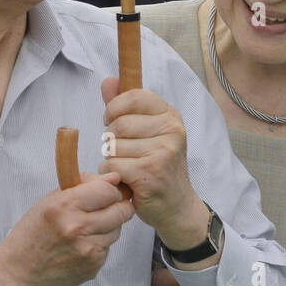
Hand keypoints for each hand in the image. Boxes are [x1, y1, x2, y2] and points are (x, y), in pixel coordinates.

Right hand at [0, 171, 134, 285]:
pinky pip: (108, 248)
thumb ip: (81, 185)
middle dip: (117, 206)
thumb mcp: (49, 201)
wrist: (19, 273)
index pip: (108, 190)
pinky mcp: (93, 266)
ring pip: (118, 229)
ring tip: (86, 228)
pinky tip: (81, 245)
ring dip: (108, 226)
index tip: (106, 191)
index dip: (110, 189)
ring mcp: (88, 250)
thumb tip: (113, 178)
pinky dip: (99, 244)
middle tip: (106, 206)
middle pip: (121, 210)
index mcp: (65, 206)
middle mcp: (79, 228)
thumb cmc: (31, 234)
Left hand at [99, 77, 206, 250]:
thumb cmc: (157, 165)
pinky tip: (125, 179)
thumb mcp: (146, 131)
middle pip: (118, 124)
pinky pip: (112, 165)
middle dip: (111, 140)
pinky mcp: (150, 173)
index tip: (112, 120)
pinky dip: (111, 174)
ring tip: (128, 167)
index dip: (115, 108)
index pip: (134, 96)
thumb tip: (108, 80)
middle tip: (123, 152)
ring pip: (113, 147)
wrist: (177, 206)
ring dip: (111, 160)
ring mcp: (163, 152)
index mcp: (170, 116)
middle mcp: (171, 131)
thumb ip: (124, 105)